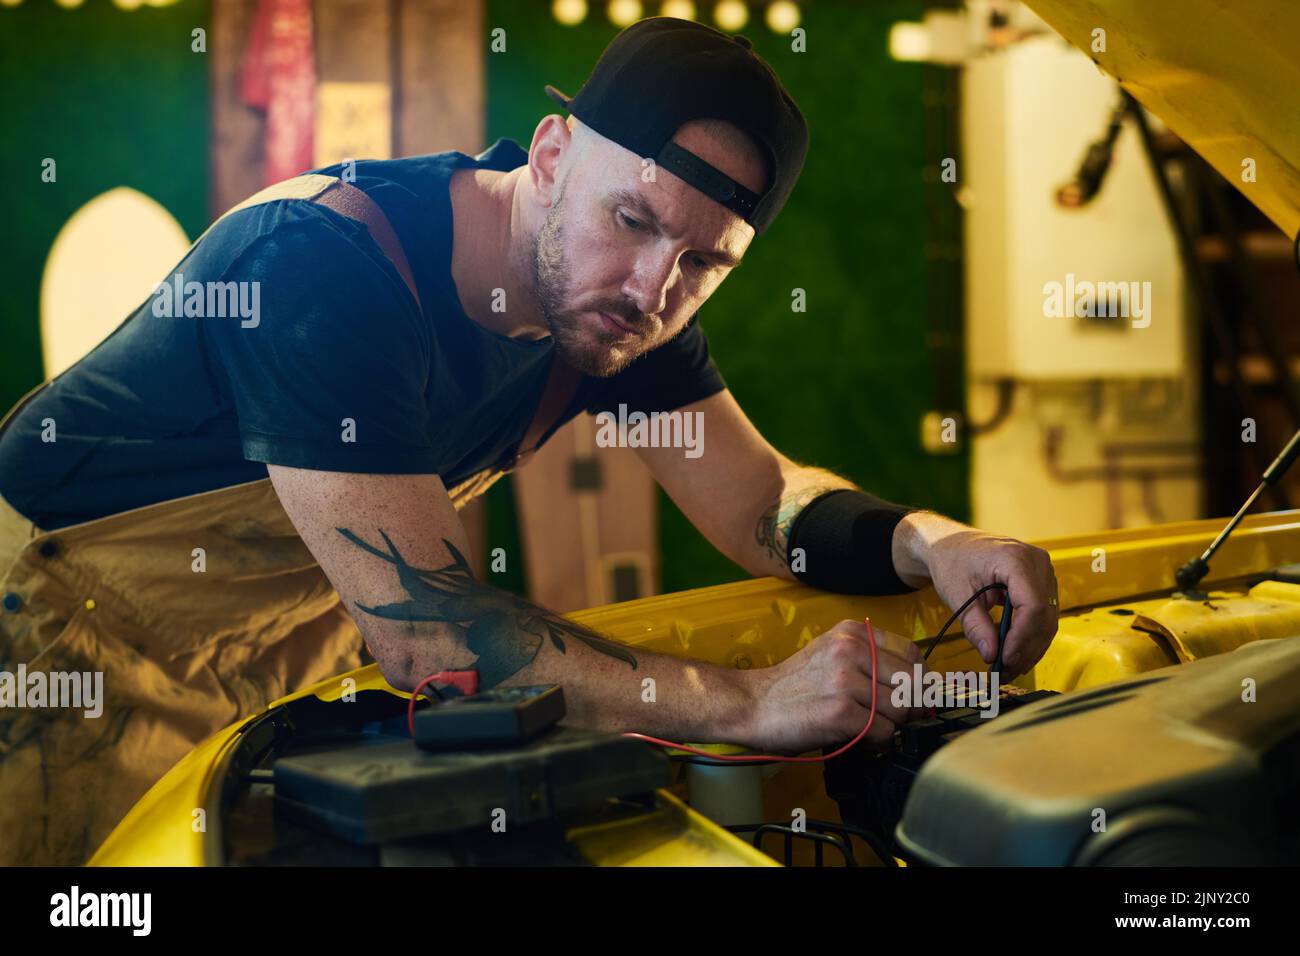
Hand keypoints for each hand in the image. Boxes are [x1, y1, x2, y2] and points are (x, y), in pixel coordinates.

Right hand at [738, 619, 925, 753]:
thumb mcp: (833, 654)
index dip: (918, 680)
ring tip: (868, 728)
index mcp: (853, 631)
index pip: (912, 653)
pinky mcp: (840, 712)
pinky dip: (878, 742)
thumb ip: (873, 661)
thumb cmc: (796, 685)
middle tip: (891, 719)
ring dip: (891, 727)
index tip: (911, 696)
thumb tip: (923, 689)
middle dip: (910, 707)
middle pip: (913, 682)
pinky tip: (859, 739)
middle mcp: (851, 648)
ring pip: (903, 710)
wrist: (753, 704)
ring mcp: (845, 679)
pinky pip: (885, 731)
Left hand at [896, 514, 1058, 676]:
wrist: (953, 544)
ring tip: (1008, 668)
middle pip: (1043, 616)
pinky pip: (1044, 614)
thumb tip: (992, 656)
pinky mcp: (1042, 582)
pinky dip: (1030, 636)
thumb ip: (976, 626)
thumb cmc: (952, 561)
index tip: (1005, 659)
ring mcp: (1043, 571)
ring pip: (1048, 619)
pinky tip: (1014, 653)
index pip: (1031, 605)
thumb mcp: (957, 594)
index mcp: (1015, 559)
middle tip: (1005, 672)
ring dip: (1030, 647)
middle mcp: (1037, 562)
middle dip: (1026, 649)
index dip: (1021, 637)